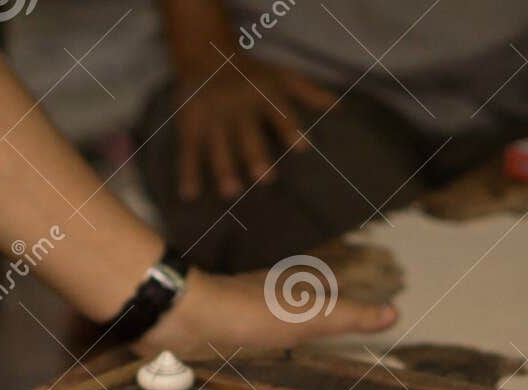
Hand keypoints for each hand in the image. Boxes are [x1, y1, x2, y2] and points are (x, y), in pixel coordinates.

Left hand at [138, 267, 396, 353]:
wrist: (182, 317)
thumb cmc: (247, 315)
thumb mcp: (308, 318)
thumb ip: (348, 316)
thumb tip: (394, 312)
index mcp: (287, 290)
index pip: (321, 289)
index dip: (336, 296)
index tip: (350, 301)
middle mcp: (261, 295)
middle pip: (291, 301)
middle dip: (306, 311)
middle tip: (321, 323)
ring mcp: (235, 311)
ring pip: (262, 316)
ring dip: (275, 325)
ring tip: (287, 340)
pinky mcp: (211, 328)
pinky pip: (236, 333)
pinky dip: (247, 339)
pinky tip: (243, 351)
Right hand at [173, 56, 335, 199]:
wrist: (206, 56)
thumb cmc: (253, 73)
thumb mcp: (282, 76)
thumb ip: (309, 92)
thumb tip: (340, 108)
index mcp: (263, 94)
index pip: (279, 112)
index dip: (290, 129)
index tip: (302, 149)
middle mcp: (238, 107)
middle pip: (247, 133)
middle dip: (255, 154)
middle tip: (265, 178)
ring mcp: (213, 118)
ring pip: (218, 145)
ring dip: (223, 168)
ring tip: (231, 191)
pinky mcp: (191, 126)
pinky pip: (188, 151)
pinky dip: (187, 173)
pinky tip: (190, 194)